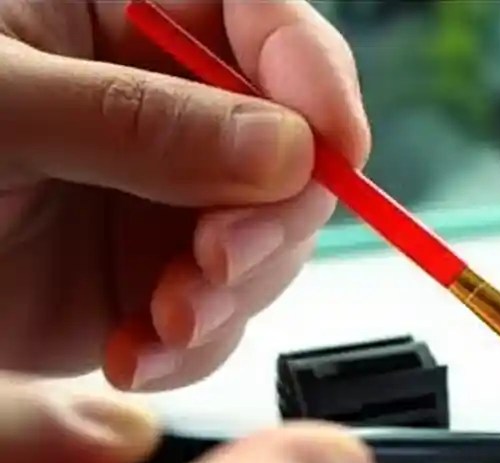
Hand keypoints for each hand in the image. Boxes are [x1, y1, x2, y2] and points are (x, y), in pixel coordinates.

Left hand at [0, 0, 369, 389]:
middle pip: (291, 151)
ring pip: (265, 244)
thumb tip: (285, 150)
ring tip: (160, 321)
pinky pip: (212, 317)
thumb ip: (138, 119)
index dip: (318, 83)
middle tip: (220, 261)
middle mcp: (158, 106)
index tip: (335, 150)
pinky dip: (188, 345)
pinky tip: (133, 350)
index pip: (267, 28)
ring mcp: (152, 200)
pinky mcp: (131, 281)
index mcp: (121, 11)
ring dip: (230, 294)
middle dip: (271, 218)